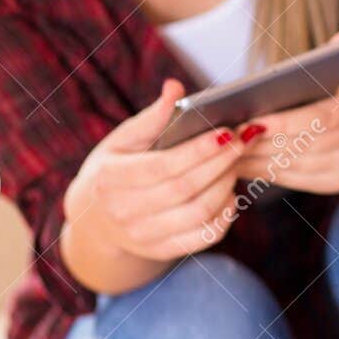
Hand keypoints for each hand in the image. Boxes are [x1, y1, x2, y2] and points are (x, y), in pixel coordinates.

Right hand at [63, 78, 243, 262]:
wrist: (96, 219)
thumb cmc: (116, 168)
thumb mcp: (124, 140)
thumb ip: (153, 117)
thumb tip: (175, 87)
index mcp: (110, 179)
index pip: (163, 166)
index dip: (199, 150)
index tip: (228, 132)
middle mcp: (124, 211)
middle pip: (186, 189)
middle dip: (221, 163)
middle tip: (243, 141)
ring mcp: (143, 236)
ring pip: (199, 214)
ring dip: (227, 185)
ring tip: (236, 162)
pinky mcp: (162, 251)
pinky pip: (204, 237)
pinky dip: (226, 215)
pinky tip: (231, 194)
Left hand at [233, 31, 338, 193]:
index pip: (322, 118)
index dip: (286, 123)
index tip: (251, 122)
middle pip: (304, 144)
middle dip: (261, 143)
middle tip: (224, 137)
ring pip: (296, 165)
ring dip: (257, 160)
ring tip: (223, 150)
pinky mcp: (338, 181)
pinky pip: (295, 180)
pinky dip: (265, 172)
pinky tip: (240, 163)